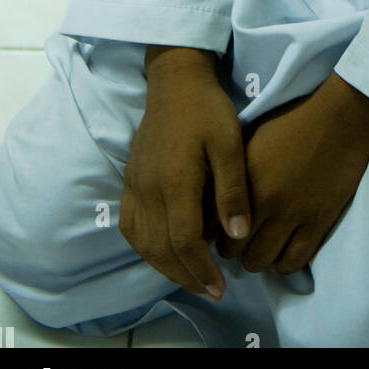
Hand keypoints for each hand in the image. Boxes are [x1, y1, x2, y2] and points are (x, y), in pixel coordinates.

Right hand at [119, 46, 251, 300]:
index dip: (200, 270)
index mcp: (175, 181)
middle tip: (209, 289)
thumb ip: (232, 190)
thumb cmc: (208, 109)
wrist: (175, 79)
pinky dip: (145, 246)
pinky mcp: (130, 178)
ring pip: (142, 241)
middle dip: (185, 275)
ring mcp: (136, 184)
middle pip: (160, 249)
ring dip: (164, 266)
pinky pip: (130, 224)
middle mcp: (149, 189)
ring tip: (190, 275)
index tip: (219, 286)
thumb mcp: (230, 144)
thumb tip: (238, 235)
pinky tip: (162, 250)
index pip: (183, 242)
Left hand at [216, 74, 368, 275]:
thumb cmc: (293, 122)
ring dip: (257, 259)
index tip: (219, 230)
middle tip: (240, 242)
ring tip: (261, 249)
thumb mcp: (251, 139)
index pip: (213, 224)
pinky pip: (294, 261)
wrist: (339, 118)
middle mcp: (265, 201)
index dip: (213, 232)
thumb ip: (232, 172)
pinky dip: (283, 264)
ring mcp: (293, 214)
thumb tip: (214, 197)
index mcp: (244, 179)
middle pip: (234, 250)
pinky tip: (282, 254)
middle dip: (233, 249)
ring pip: (261, 261)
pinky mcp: (318, 222)